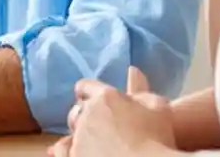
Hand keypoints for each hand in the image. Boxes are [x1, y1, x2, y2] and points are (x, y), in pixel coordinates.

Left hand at [48, 67, 176, 156]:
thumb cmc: (157, 139)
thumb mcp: (158, 108)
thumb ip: (143, 90)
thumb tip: (133, 71)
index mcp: (106, 97)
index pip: (87, 87)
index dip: (88, 92)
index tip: (91, 98)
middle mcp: (87, 114)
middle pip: (78, 110)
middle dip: (84, 114)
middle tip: (96, 123)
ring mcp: (78, 137)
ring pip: (72, 131)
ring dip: (79, 132)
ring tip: (90, 140)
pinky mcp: (73, 156)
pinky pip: (62, 151)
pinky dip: (65, 149)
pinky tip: (68, 151)